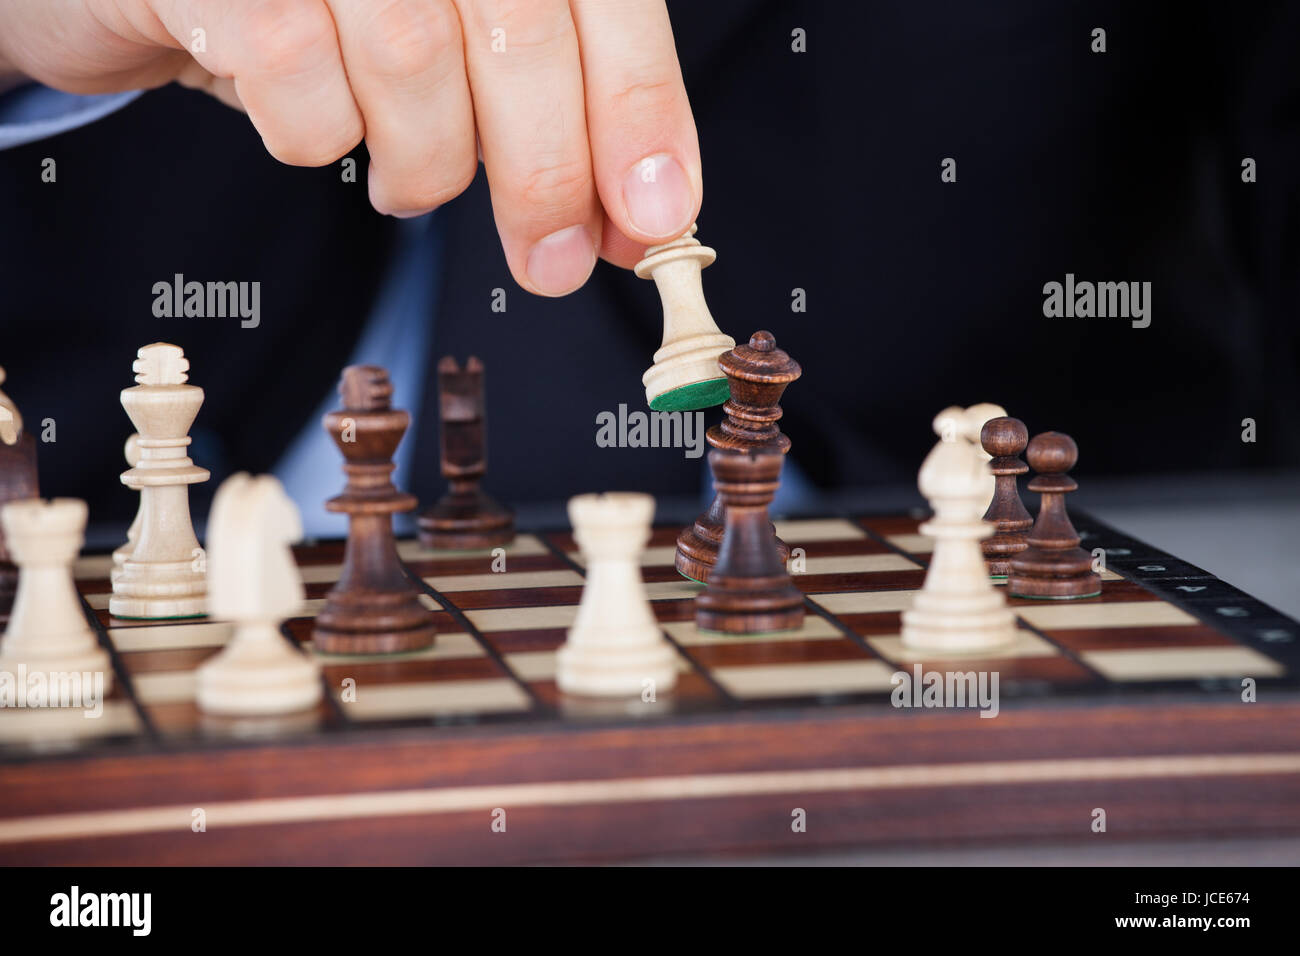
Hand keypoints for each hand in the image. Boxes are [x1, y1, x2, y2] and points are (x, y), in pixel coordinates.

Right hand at [0, 0, 702, 294]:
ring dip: (426, 164)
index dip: (640, 110)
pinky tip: (320, 114)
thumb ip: (565, 115)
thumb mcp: (472, 45)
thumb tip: (640, 222)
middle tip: (552, 262)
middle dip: (548, 174)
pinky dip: (322, 140)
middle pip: (522, 36)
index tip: (658, 215)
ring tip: (409, 169)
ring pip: (415, 71)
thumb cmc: (346, 10)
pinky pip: (303, 95)